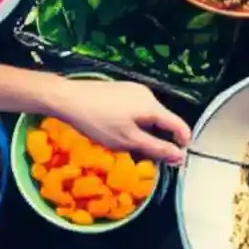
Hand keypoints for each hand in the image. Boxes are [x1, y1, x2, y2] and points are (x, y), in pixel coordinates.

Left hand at [54, 80, 189, 164]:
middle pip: (163, 121)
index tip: (177, 159)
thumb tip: (180, 157)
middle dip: (159, 139)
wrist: (65, 98)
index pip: (179, 125)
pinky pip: (137, 109)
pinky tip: (118, 129)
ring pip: (149, 116)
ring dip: (145, 132)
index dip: (183, 143)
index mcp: (153, 107)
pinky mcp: (121, 89)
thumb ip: (156, 149)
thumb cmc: (97, 121)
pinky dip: (135, 122)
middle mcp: (148, 95)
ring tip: (128, 144)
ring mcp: (134, 90)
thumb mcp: (128, 141)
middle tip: (145, 156)